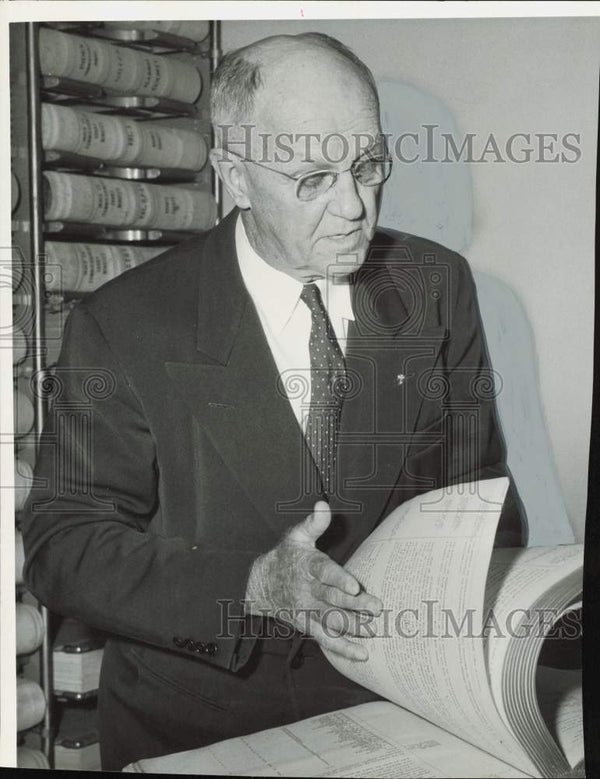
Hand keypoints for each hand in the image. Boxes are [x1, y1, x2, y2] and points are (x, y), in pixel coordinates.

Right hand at [245, 501, 382, 660]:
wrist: (261, 583)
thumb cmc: (286, 556)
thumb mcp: (297, 535)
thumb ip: (314, 523)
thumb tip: (323, 505)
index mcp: (308, 565)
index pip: (324, 572)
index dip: (339, 579)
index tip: (354, 585)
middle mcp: (308, 590)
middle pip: (332, 599)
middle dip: (354, 605)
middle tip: (376, 607)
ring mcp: (307, 609)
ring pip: (331, 620)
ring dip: (353, 626)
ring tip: (374, 630)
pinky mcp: (307, 624)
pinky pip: (325, 638)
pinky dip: (342, 648)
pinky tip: (361, 654)